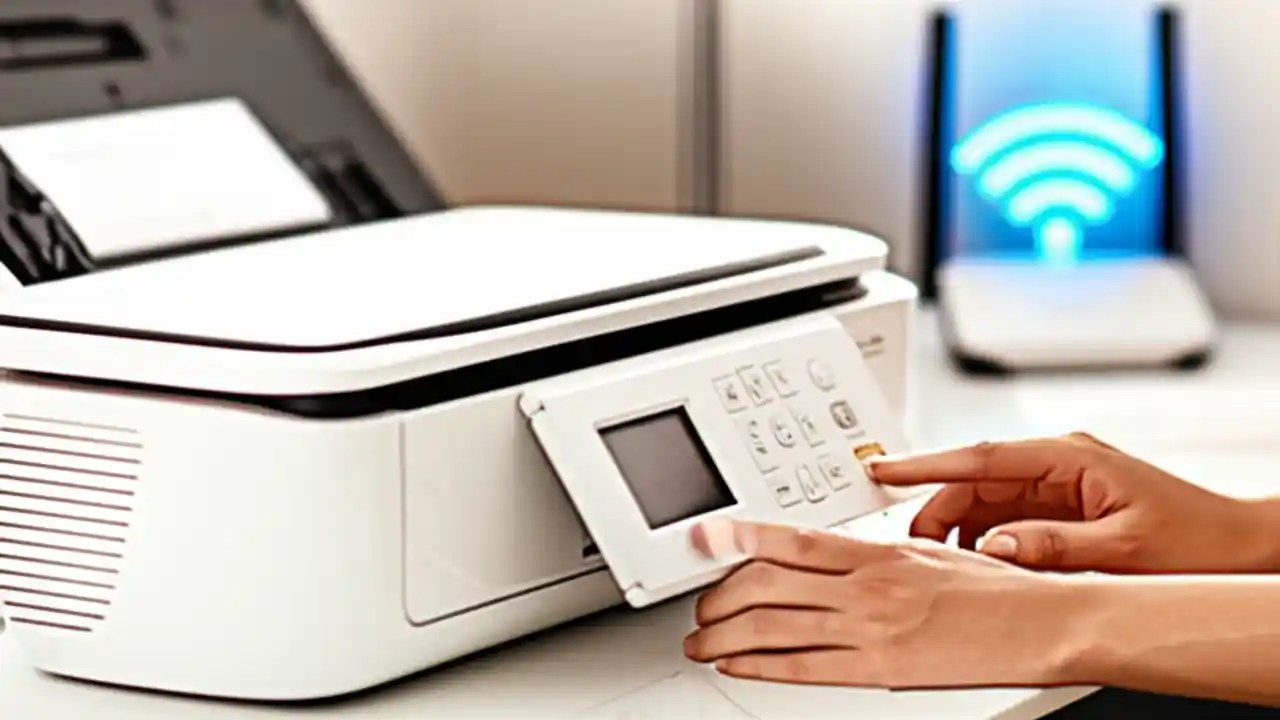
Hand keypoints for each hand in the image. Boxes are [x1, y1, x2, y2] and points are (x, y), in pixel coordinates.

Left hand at [683, 520, 1089, 687]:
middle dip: (719, 598)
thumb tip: (835, 558)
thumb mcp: (931, 551)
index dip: (737, 538)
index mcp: (878, 551)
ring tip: (703, 642)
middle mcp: (866, 585)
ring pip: (773, 626)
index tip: (705, 538)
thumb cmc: (996, 587)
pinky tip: (738, 667)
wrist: (1044, 621)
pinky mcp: (881, 669)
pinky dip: (760, 668)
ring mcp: (870, 628)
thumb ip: (877, 556)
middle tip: (700, 608)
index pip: (789, 539)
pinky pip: (804, 669)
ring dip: (725, 636)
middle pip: (765, 584)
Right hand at [866, 432, 1279, 573]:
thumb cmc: (1197, 539)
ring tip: (945, 561)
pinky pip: (1004, 520)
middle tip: (913, 543)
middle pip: (974, 480)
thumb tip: (996, 546)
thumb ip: (1053, 545)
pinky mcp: (1058, 511)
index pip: (982, 457)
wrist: (1239, 549)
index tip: (885, 467)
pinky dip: (983, 541)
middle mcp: (1057, 465)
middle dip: (937, 508)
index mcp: (1069, 457)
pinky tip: (980, 565)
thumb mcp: (1124, 546)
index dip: (927, 462)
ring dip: (959, 529)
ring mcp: (1056, 487)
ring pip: (984, 502)